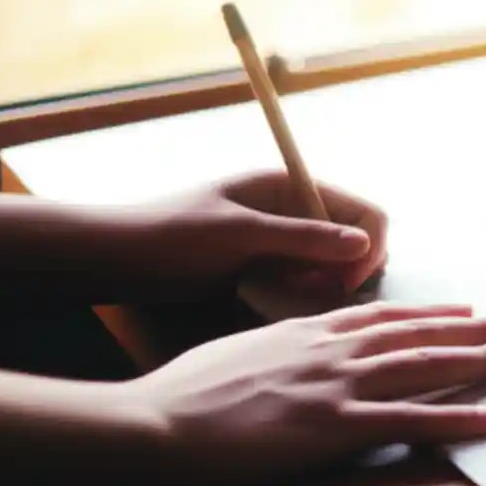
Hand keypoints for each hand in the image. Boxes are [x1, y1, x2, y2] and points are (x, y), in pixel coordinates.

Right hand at [122, 303, 485, 485]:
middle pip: (417, 333)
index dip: (430, 313)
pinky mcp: (334, 426)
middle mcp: (331, 349)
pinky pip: (409, 422)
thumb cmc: (185, 393)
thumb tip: (294, 353)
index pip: (383, 315)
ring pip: (425, 366)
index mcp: (306, 331)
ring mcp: (336, 385)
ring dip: (481, 360)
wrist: (156, 422)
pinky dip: (455, 419)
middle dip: (473, 328)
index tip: (464, 310)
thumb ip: (278, 350)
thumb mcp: (238, 353)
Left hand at [139, 170, 387, 296]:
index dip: (368, 246)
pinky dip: (308, 291)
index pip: (362, 212)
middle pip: (355, 238)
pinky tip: (283, 299)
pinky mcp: (268, 265)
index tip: (348, 282)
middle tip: (323, 294)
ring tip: (297, 295)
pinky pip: (309, 278)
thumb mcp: (241, 235)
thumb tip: (365, 243)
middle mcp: (294, 209)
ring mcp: (282, 238)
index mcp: (291, 187)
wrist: (117, 259)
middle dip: (351, 268)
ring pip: (335, 262)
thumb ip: (304, 238)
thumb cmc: (173, 235)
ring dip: (329, 282)